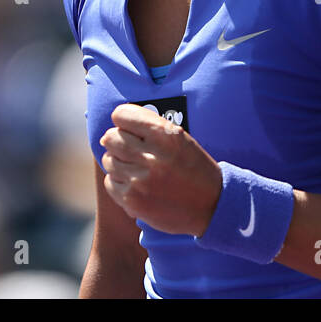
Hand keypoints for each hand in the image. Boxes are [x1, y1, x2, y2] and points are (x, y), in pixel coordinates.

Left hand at [100, 104, 222, 235]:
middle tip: (131, 149)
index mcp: (166, 135)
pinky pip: (110, 182)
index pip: (122, 115)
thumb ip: (150, 126)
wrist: (211, 206)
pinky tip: (135, 183)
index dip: (123, 119)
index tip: (128, 126)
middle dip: (118, 140)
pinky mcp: (133, 201)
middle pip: (110, 137)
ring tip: (135, 167)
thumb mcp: (180, 138)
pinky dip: (119, 182)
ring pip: (109, 160)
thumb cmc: (193, 167)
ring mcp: (141, 180)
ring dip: (118, 162)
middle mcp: (152, 156)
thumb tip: (117, 120)